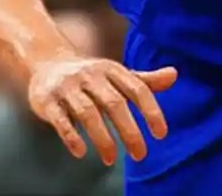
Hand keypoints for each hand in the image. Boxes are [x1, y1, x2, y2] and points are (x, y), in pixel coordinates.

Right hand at [28, 56, 176, 165]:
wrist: (47, 62)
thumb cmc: (91, 76)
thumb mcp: (117, 74)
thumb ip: (144, 81)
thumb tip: (174, 75)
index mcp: (111, 69)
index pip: (136, 89)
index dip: (151, 111)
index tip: (161, 134)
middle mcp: (90, 76)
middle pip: (114, 103)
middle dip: (129, 130)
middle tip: (140, 154)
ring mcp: (67, 87)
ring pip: (87, 112)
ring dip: (102, 138)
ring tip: (111, 160)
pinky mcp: (47, 100)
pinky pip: (60, 119)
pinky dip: (70, 136)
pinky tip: (81, 152)